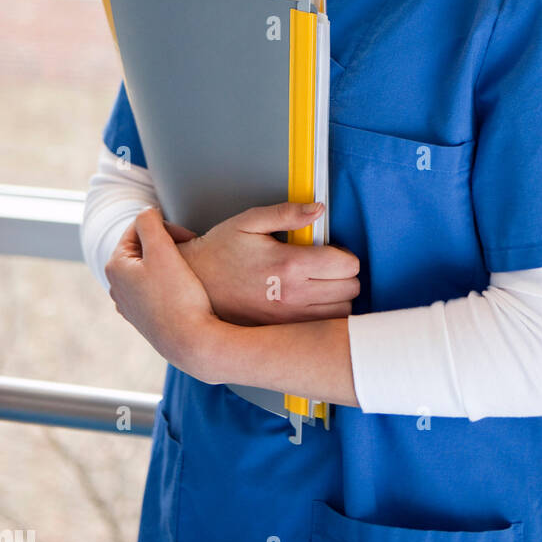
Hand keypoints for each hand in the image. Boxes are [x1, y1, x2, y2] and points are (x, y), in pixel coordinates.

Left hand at [106, 207, 217, 375]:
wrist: (191, 342)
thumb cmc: (178, 296)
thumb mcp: (162, 250)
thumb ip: (150, 223)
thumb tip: (146, 211)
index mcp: (115, 266)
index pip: (139, 227)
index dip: (166, 227)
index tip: (188, 237)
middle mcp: (116, 286)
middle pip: (143, 247)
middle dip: (168, 243)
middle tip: (192, 251)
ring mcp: (129, 305)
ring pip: (150, 267)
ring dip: (170, 262)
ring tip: (189, 270)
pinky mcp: (144, 318)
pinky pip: (155, 288)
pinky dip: (169, 281)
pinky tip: (184, 289)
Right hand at [172, 202, 359, 326]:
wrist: (191, 285)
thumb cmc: (219, 251)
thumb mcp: (250, 222)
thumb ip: (288, 213)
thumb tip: (318, 209)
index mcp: (289, 264)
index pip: (347, 265)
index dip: (345, 255)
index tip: (331, 252)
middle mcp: (293, 296)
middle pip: (350, 291)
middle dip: (345, 276)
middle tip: (327, 267)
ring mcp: (288, 319)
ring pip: (340, 314)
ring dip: (338, 298)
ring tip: (320, 285)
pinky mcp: (281, 333)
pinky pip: (320, 329)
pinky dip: (324, 317)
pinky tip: (309, 303)